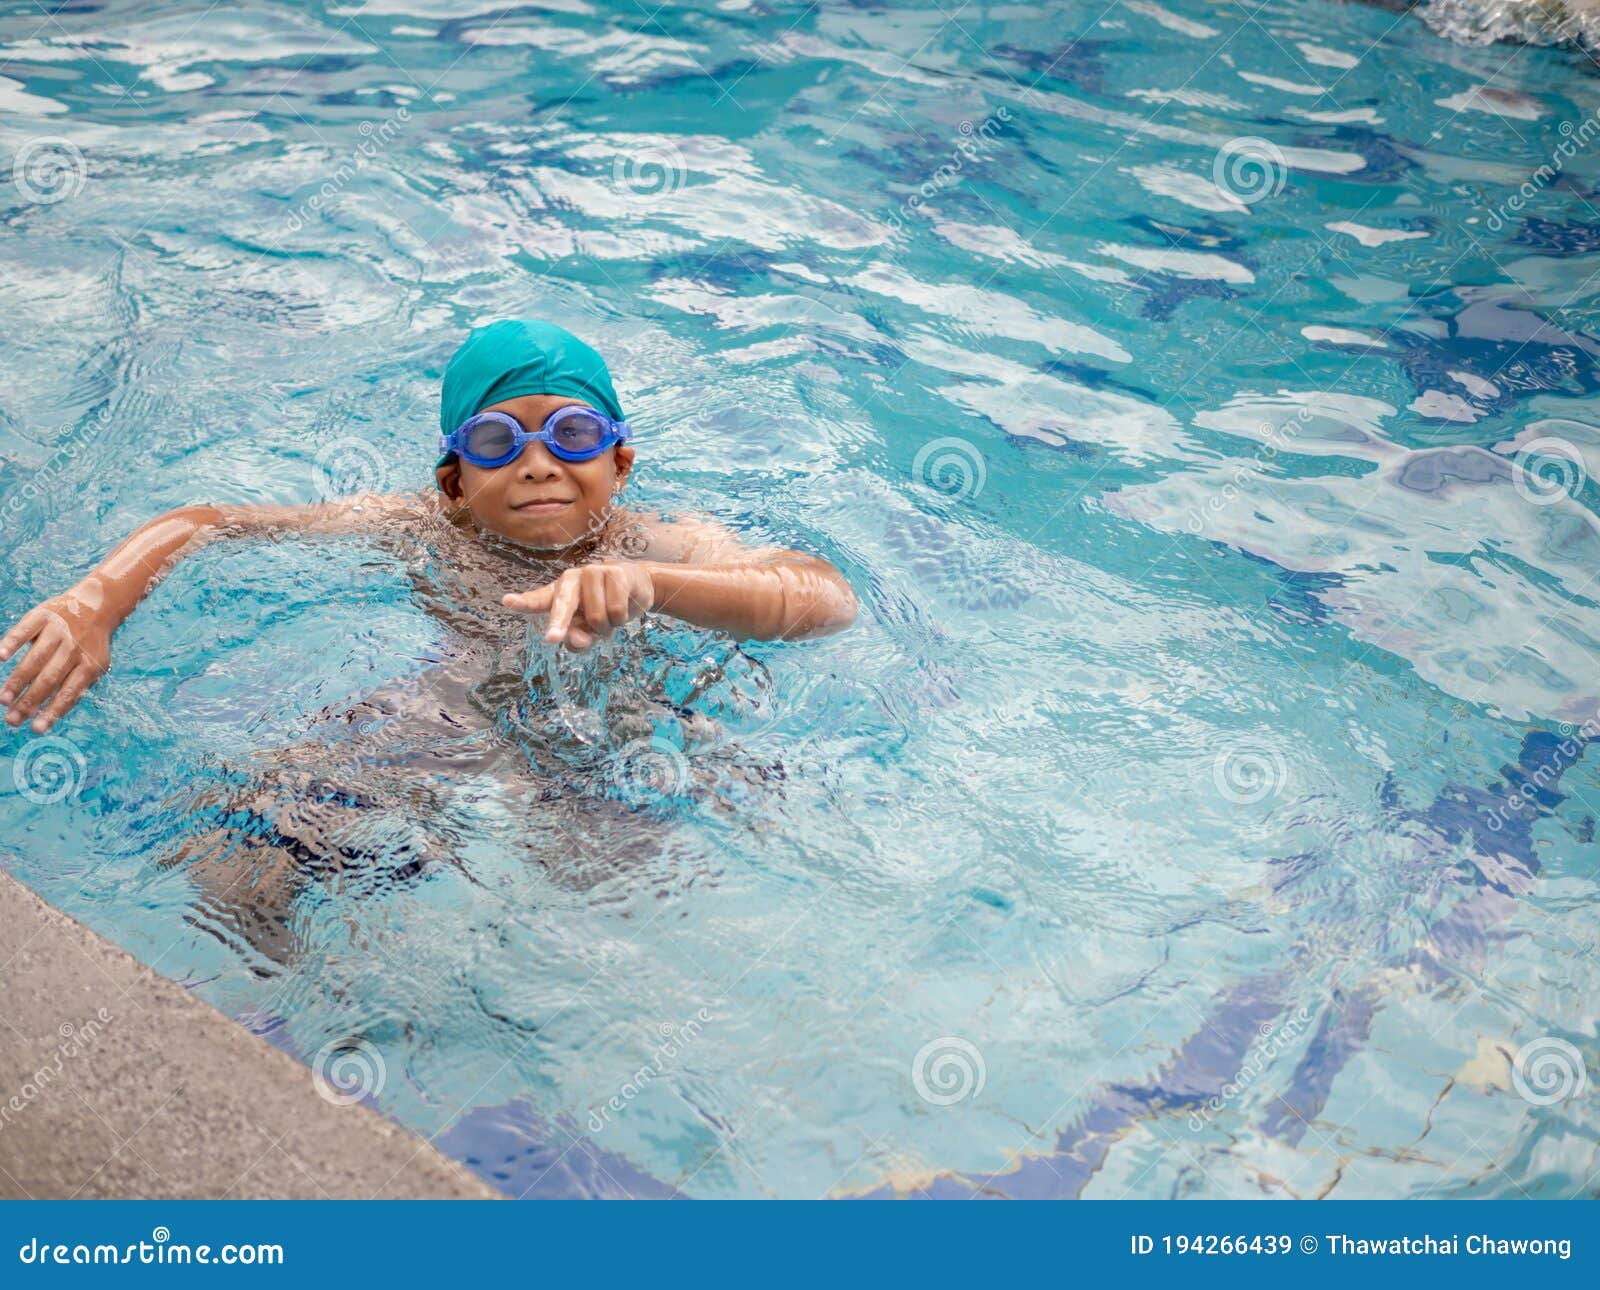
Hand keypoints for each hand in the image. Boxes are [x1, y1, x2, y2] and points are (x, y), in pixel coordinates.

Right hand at [0, 584, 115, 732]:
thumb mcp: (93, 664)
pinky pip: (25, 630)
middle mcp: (74, 648)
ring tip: (3, 700)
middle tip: (11, 720)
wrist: (98, 604)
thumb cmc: (90, 644)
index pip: (69, 693)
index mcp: (89, 664)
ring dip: (18, 681)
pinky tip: (0, 657)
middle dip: (29, 702)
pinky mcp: (44, 616)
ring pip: (35, 659)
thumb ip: (75, 685)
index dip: (52, 712)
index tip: (36, 729)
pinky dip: (12, 643)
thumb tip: (51, 714)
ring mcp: (59, 631)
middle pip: (49, 679)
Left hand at [502, 562, 655, 652]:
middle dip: (558, 623)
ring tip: (610, 618)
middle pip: (563, 604)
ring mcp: (594, 572)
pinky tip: (623, 608)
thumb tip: (576, 640)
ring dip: (607, 626)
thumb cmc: (605, 608)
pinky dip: (621, 619)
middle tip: (552, 638)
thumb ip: (578, 639)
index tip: (507, 601)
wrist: (637, 588)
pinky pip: (616, 610)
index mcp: (559, 592)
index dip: (524, 602)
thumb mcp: (589, 630)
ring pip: (596, 616)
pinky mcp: (616, 572)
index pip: (539, 599)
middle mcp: (572, 578)